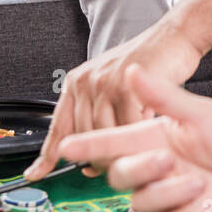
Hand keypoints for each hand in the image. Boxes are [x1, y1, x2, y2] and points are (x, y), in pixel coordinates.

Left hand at [25, 26, 204, 180]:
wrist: (175, 38)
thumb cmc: (150, 62)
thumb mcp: (115, 86)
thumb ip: (99, 118)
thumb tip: (88, 162)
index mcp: (78, 82)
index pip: (57, 126)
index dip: (46, 155)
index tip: (36, 174)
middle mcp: (87, 82)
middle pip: (83, 138)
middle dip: (101, 159)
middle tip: (121, 164)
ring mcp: (104, 83)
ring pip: (105, 135)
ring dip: (123, 149)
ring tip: (140, 150)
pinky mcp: (126, 86)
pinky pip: (128, 127)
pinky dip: (141, 135)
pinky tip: (152, 131)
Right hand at [58, 65, 211, 211]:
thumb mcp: (201, 113)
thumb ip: (164, 96)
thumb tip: (133, 70)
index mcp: (153, 139)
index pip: (110, 142)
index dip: (85, 146)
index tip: (64, 147)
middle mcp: (154, 169)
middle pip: (120, 175)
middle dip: (141, 170)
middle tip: (169, 160)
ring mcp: (165, 198)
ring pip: (142, 203)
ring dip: (173, 193)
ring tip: (203, 182)